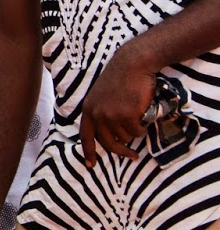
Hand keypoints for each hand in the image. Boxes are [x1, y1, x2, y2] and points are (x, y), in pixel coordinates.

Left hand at [79, 45, 156, 165]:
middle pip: (108, 144)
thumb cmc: (120, 79)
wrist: (132, 64)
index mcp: (88, 109)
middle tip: (132, 156)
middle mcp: (96, 114)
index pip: (86, 136)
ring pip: (126, 137)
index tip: (91, 165)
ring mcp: (111, 116)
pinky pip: (137, 132)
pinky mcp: (126, 115)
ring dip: (134, 131)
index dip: (88, 151)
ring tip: (137, 116)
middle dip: (121, 152)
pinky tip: (143, 113)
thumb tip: (110, 136)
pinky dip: (143, 126)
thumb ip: (102, 114)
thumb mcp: (102, 97)